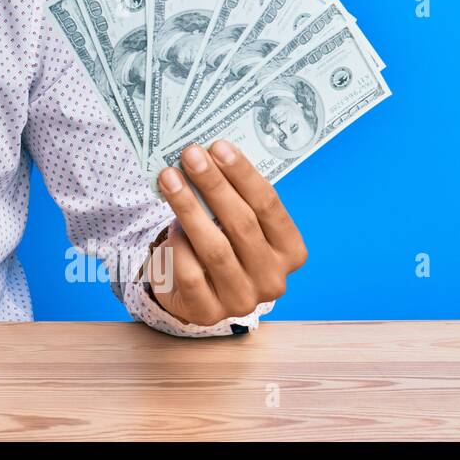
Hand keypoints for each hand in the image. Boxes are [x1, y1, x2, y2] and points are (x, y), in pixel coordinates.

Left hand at [147, 139, 307, 326]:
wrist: (195, 291)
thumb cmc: (221, 243)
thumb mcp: (234, 222)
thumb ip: (232, 197)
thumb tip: (207, 154)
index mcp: (290, 252)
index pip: (269, 207)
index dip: (243, 175)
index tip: (219, 146)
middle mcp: (273, 279)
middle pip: (242, 224)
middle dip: (213, 185)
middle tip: (190, 155)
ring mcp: (242, 300)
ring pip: (215, 249)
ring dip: (189, 208)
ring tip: (169, 178)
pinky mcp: (208, 312)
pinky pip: (190, 273)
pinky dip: (178, 245)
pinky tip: (169, 225)